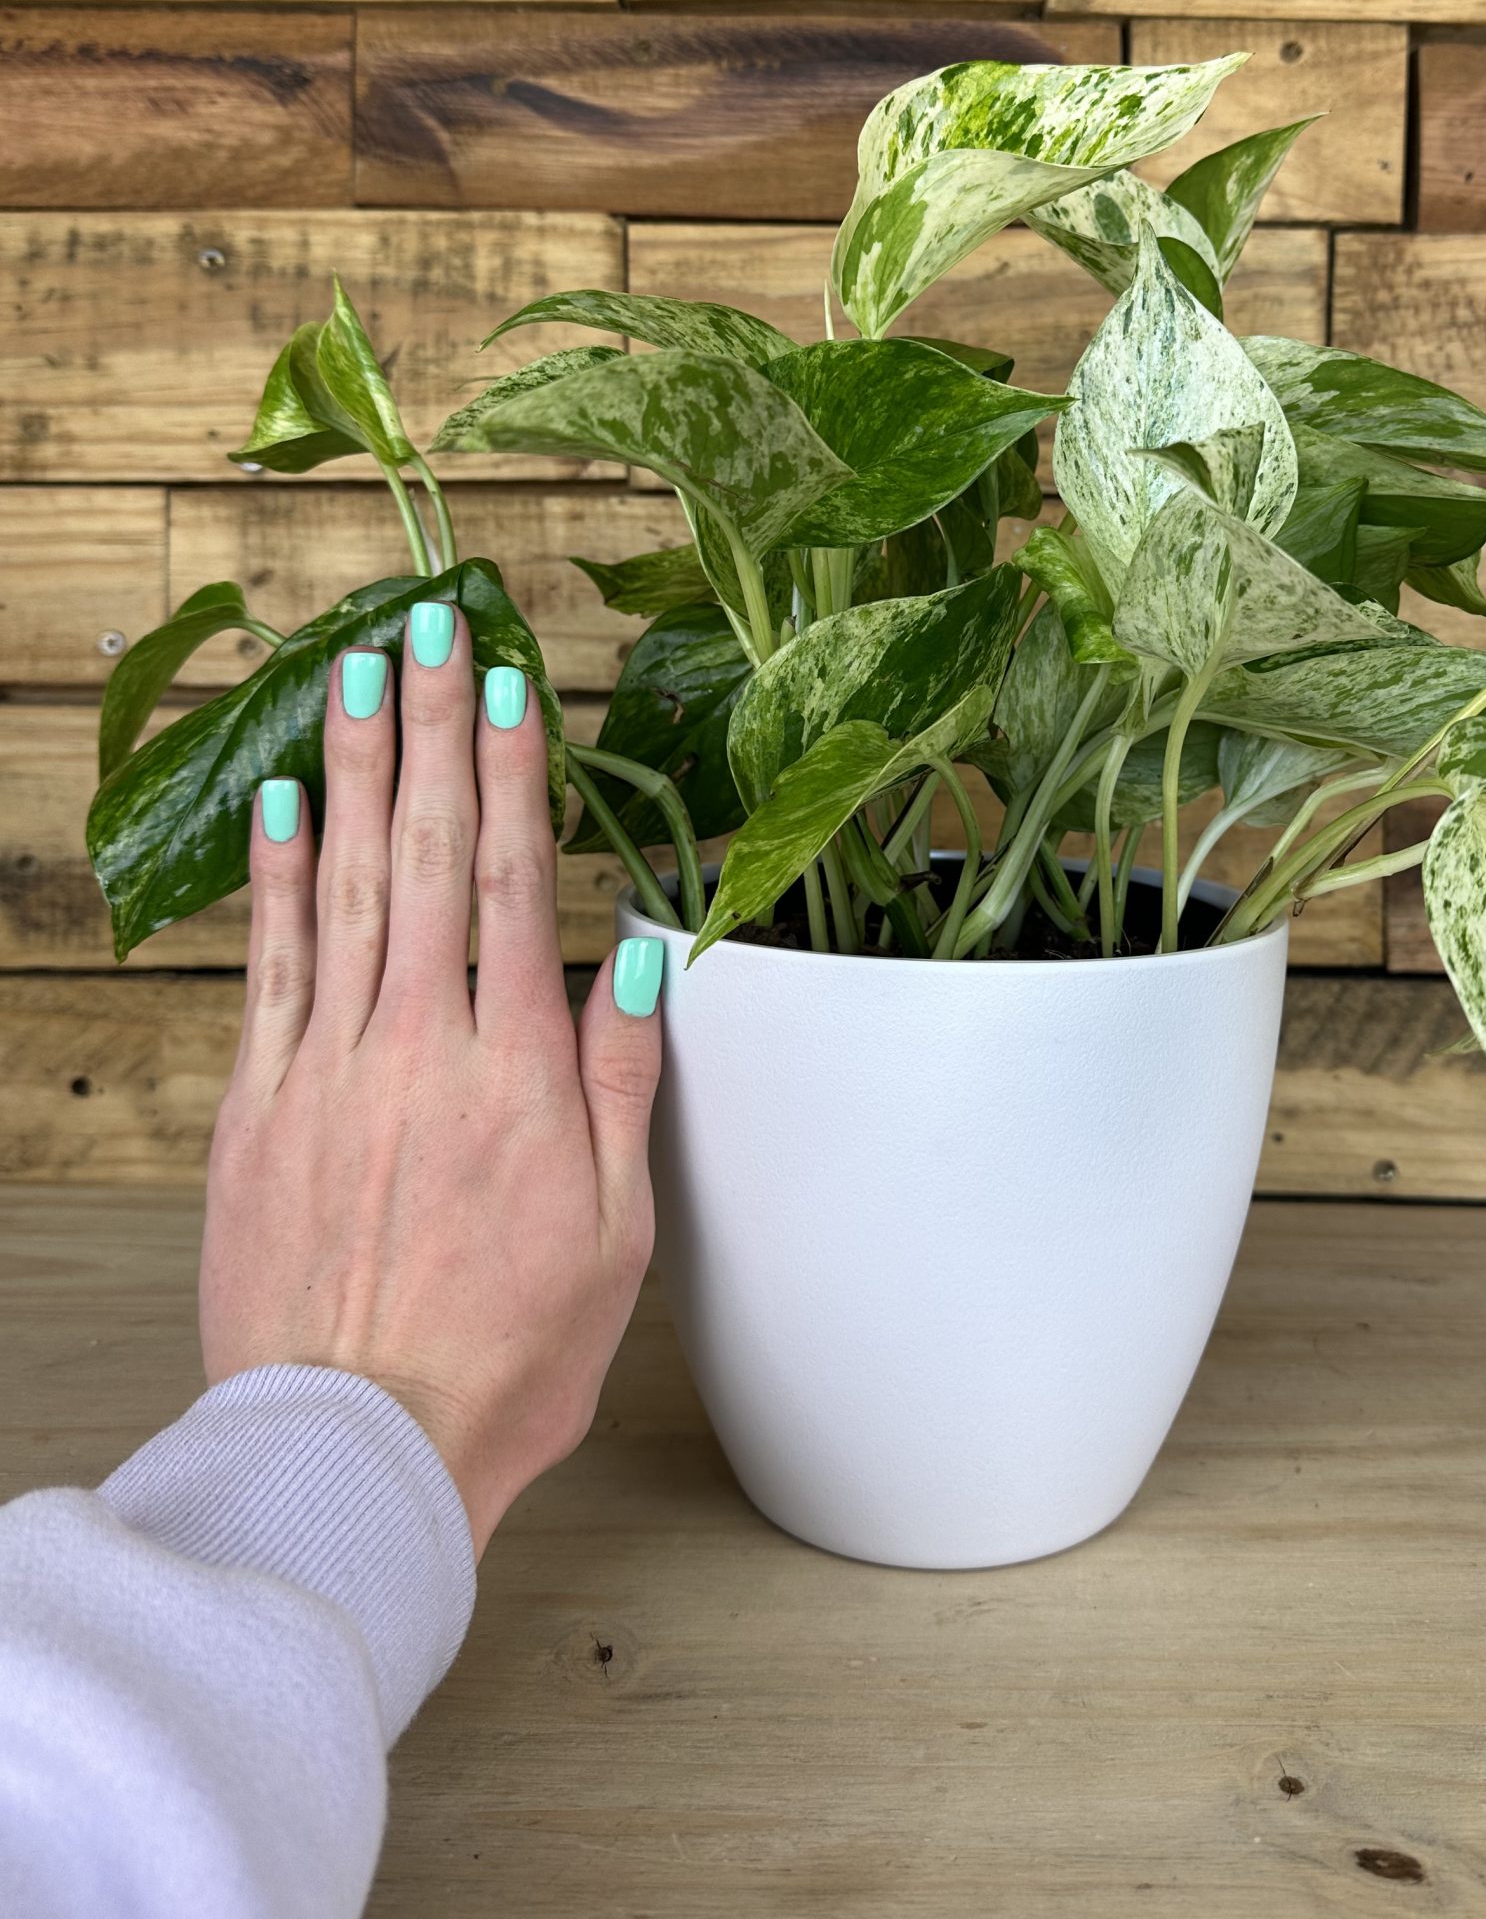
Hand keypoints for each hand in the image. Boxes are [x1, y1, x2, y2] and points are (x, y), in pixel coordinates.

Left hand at [201, 603, 662, 1554]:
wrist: (358, 1445)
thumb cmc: (505, 1354)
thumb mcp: (615, 1230)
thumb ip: (624, 1081)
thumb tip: (641, 955)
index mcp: (516, 1069)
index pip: (513, 880)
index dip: (512, 772)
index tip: (512, 682)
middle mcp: (417, 1043)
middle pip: (425, 851)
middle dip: (431, 727)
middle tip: (429, 625)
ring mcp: (328, 1067)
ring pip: (341, 884)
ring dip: (350, 768)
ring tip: (356, 674)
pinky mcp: (259, 1106)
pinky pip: (268, 965)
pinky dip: (272, 878)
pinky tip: (278, 805)